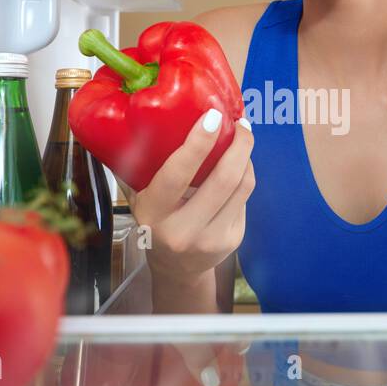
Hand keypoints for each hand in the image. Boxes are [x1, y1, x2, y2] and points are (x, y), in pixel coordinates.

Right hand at [125, 108, 254, 284]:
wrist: (175, 268)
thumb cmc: (156, 221)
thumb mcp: (139, 198)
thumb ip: (141, 166)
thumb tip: (152, 119)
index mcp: (154, 214)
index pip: (177, 174)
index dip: (198, 143)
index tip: (212, 117)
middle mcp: (183, 230)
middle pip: (223, 179)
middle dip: (239, 144)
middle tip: (241, 123)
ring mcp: (212, 239)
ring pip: (242, 186)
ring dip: (246, 157)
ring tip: (242, 137)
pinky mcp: (233, 240)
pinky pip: (244, 198)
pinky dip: (244, 176)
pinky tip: (238, 165)